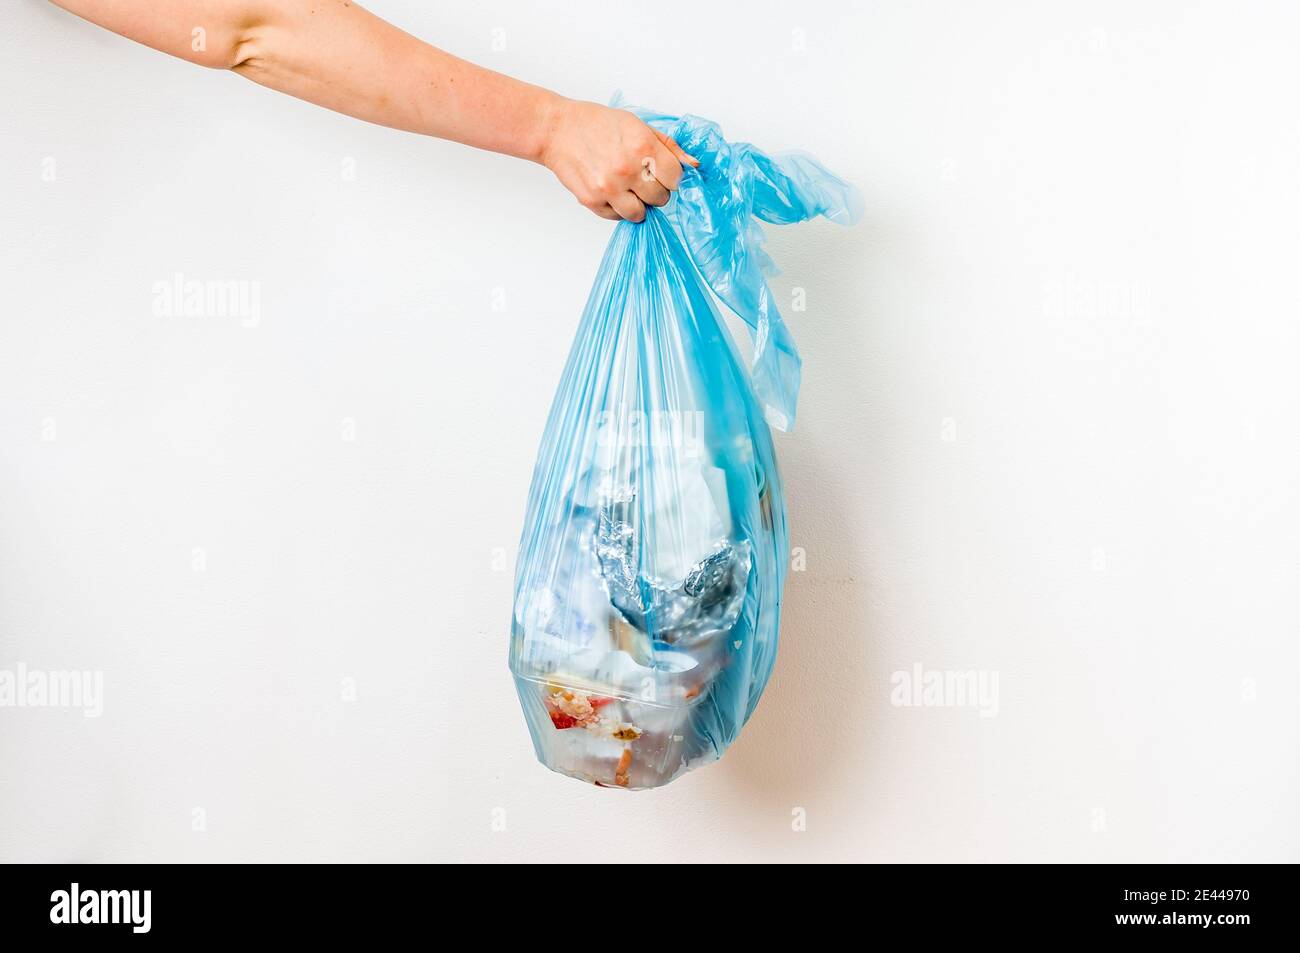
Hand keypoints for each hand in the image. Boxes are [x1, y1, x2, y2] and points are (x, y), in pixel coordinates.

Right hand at [540, 99, 698, 221]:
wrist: (557, 129)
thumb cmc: (597, 124)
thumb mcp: (637, 125)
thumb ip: (668, 146)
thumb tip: (694, 165)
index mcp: (643, 147)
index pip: (676, 179)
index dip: (671, 177)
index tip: (661, 173)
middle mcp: (628, 170)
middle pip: (661, 198)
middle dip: (654, 190)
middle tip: (640, 178)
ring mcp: (609, 188)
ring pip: (640, 214)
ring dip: (637, 204)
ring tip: (626, 187)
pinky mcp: (593, 201)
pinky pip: (617, 217)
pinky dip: (617, 208)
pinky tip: (609, 190)